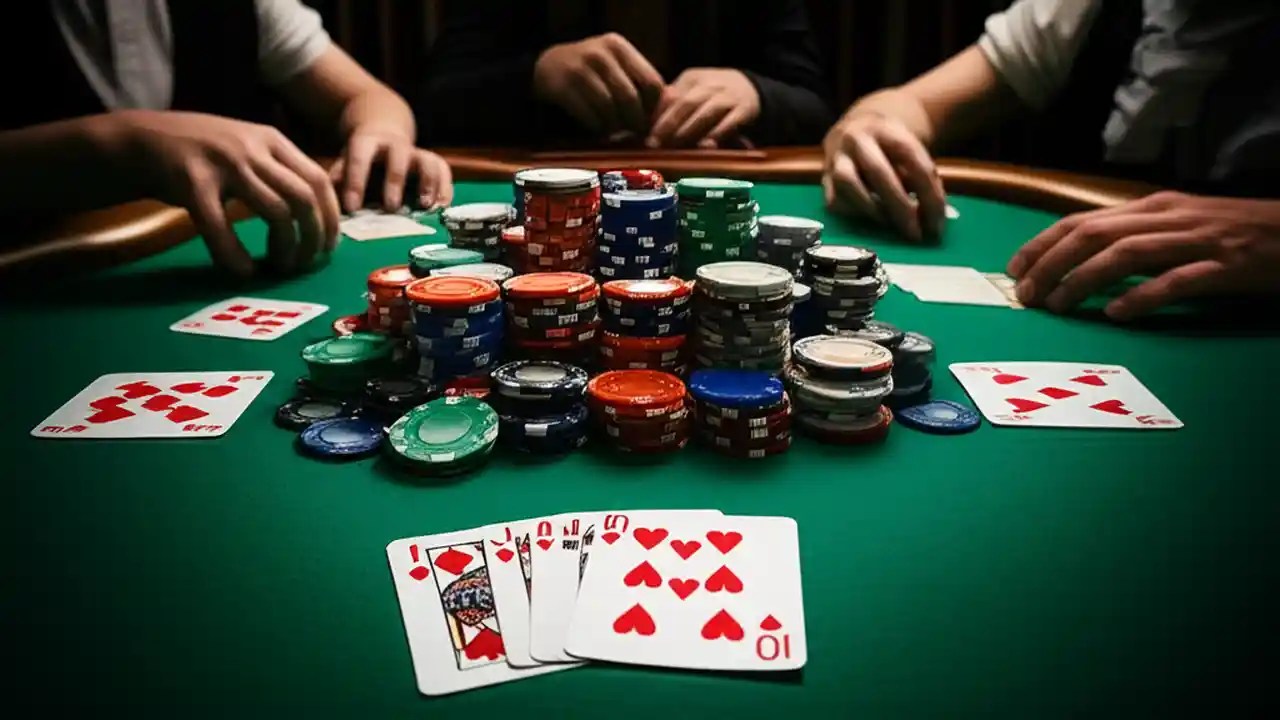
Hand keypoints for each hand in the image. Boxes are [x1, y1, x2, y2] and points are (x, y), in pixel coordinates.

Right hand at [118, 110, 338, 276]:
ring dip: (285, 247)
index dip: (331, 218)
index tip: (328, 246)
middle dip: (314, 237)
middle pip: (305, 199)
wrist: (142, 137)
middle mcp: (253, 148)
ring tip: (280, 266)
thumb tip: (315, 213)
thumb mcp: (246, 148)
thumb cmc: (200, 152)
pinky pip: (222, 228)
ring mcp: (224, 164)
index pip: (319, 180)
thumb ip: (278, 170)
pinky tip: (243, 271)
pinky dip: (236, 256)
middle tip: (306, 261)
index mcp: (272, 140)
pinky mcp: (192, 183)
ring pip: (277, 212)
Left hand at [329, 126, 453, 212]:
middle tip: (392, 207)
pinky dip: (445, 190)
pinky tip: (441, 209)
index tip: (352, 208)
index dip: (356, 182)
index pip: (360, 158)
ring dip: (428, 184)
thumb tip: (328, 205)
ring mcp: (417, 152)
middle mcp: (395, 144)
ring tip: (425, 207)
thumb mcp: (344, 162)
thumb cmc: (361, 159)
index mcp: (367, 142)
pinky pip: (444, 172)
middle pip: (398, 158)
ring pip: (428, 162)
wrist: (384, 134)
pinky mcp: (434, 161)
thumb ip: (338, 180)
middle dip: (395, 182)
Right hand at [533, 33, 664, 136]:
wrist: (546, 67)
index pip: (651, 82)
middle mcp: (601, 54)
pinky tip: (599, 130)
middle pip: (630, 98)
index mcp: (619, 46)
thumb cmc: (591, 71)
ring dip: (615, 127)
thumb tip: (670, 106)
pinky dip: (598, 128)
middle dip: (634, 122)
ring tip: (616, 133)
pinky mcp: (563, 87)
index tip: (650, 121)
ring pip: (609, 109)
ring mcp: (580, 69)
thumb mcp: (615, 65)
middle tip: (634, 134)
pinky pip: (590, 116)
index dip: (654, 108)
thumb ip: (639, 81)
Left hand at [646, 68, 759, 148]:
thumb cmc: (713, 97)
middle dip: (668, 125)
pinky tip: (706, 146)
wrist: (753, 88)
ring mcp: (729, 96)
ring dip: (689, 130)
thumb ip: (672, 106)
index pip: (671, 96)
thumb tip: (645, 125)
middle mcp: (710, 84)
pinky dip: (718, 134)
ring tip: (675, 146)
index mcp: (692, 78)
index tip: (645, 136)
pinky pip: (730, 122)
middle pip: (686, 103)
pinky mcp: (745, 109)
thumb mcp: (693, 93)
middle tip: (655, 144)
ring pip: (706, 112)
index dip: (657, 117)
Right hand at [821, 110, 946, 241]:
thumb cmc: (889, 148)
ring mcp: (835, 158)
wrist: (853, 129)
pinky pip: (835, 199)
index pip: (911, 157)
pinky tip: (873, 218)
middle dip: (900, 206)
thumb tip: (930, 216)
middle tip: (915, 234)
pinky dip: (855, 213)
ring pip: (849, 183)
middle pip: (878, 172)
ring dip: (873, 209)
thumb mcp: (910, 150)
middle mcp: (856, 139)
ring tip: (892, 224)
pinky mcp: (823, 178)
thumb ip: (920, 177)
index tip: (937, 222)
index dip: (928, 192)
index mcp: (886, 128)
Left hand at [1007, 192, 1279, 319]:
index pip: (1082, 219)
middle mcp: (1169, 217)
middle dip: (1051, 263)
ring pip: (1127, 254)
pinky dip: (1142, 296)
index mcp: (1154, 208)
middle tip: (1026, 295)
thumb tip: (1083, 260)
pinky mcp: (1227, 267)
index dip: (1042, 243)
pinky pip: (1177, 280)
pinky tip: (1116, 313)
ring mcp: (1199, 241)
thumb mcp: (1180, 226)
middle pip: (1094, 234)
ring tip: (1057, 306)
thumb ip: (1136, 238)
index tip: (1014, 269)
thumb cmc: (1236, 233)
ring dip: (1083, 280)